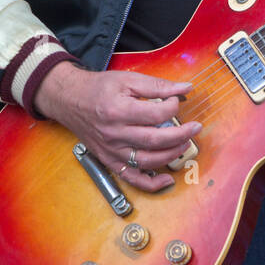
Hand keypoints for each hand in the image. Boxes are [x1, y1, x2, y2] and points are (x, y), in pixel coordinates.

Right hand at [33, 61, 199, 191]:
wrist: (70, 100)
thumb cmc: (99, 89)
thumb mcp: (127, 79)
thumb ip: (157, 85)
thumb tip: (186, 88)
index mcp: (119, 110)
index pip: (156, 115)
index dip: (173, 107)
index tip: (176, 101)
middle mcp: (114, 133)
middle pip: (155, 140)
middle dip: (181, 135)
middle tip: (195, 127)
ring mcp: (111, 150)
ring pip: (147, 161)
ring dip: (171, 155)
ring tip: (184, 145)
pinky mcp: (109, 160)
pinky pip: (132, 178)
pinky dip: (151, 184)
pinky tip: (167, 180)